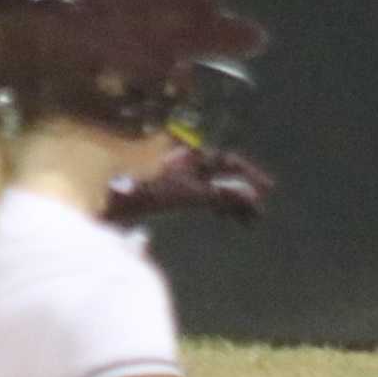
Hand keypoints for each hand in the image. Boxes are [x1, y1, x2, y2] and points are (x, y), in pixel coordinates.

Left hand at [105, 145, 275, 226]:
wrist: (109, 202)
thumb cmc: (143, 192)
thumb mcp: (186, 194)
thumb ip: (218, 194)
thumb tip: (250, 195)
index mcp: (188, 155)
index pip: (227, 160)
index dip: (249, 174)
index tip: (268, 189)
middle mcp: (184, 161)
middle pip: (221, 174)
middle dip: (243, 192)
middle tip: (259, 213)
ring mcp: (176, 176)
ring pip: (212, 186)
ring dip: (231, 201)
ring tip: (248, 220)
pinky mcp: (169, 191)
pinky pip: (201, 195)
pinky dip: (216, 205)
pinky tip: (226, 217)